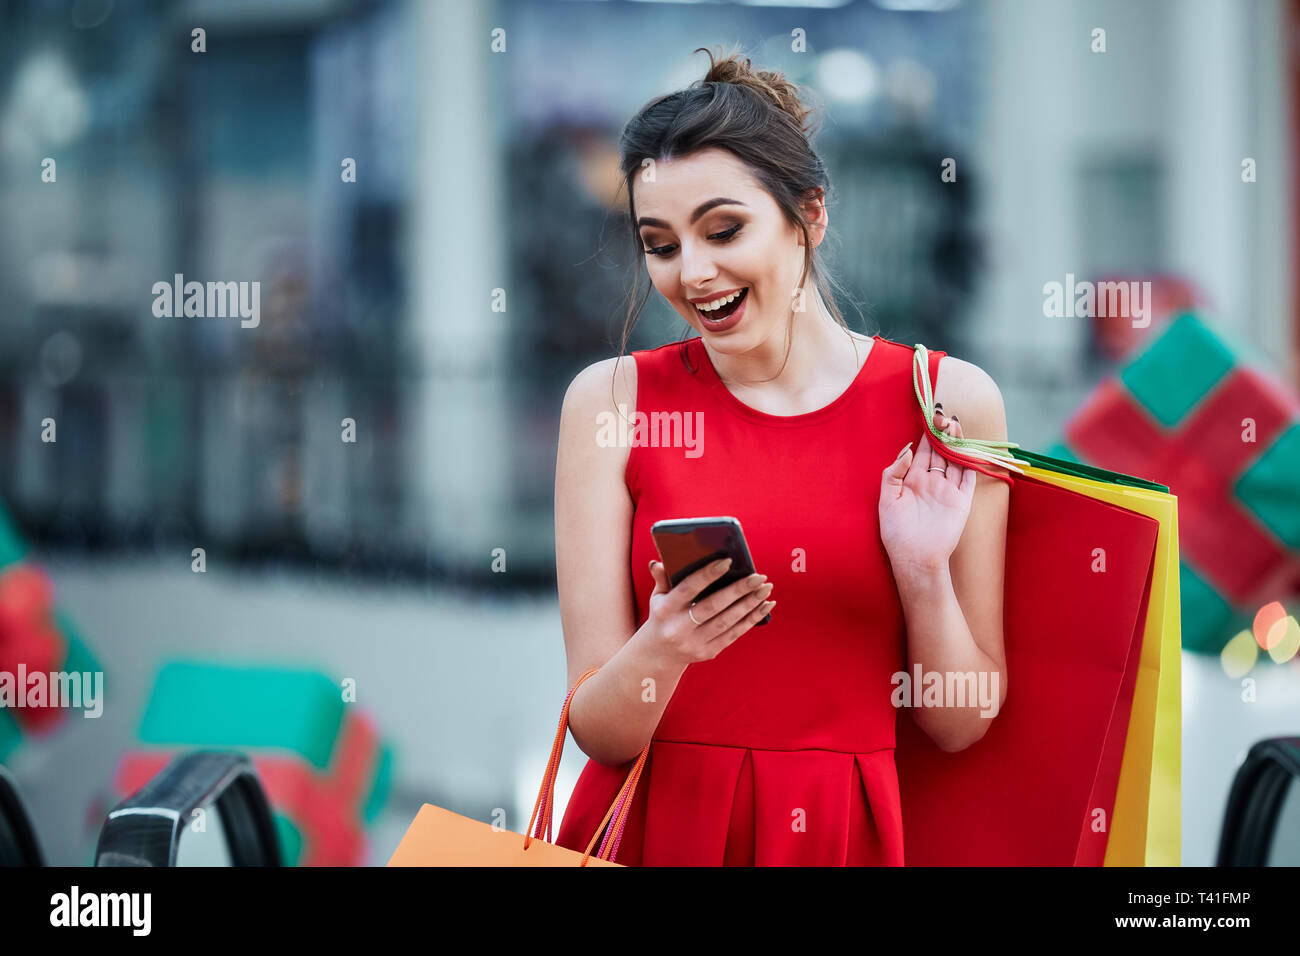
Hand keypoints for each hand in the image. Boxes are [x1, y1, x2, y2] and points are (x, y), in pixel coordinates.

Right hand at [637, 558, 774, 666]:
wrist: (658, 655)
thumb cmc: (662, 617)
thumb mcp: (657, 598)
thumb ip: (661, 578)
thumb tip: (658, 562)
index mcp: (665, 610)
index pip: (689, 588)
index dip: (708, 575)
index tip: (728, 561)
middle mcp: (679, 628)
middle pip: (713, 606)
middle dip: (738, 590)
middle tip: (759, 577)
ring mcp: (694, 642)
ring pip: (727, 621)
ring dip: (750, 604)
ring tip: (766, 589)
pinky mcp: (708, 652)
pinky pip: (734, 634)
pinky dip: (751, 619)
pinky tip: (765, 606)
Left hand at [879, 411, 975, 575]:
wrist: (915, 558)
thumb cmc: (896, 532)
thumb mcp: (886, 499)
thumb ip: (894, 473)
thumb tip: (908, 449)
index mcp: (913, 480)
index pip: (922, 451)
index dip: (927, 434)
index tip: (929, 417)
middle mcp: (931, 482)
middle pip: (940, 452)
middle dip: (943, 433)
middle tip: (944, 415)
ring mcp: (948, 491)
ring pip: (955, 460)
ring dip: (957, 442)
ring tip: (956, 424)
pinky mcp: (961, 502)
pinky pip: (968, 477)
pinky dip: (971, 462)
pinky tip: (970, 447)